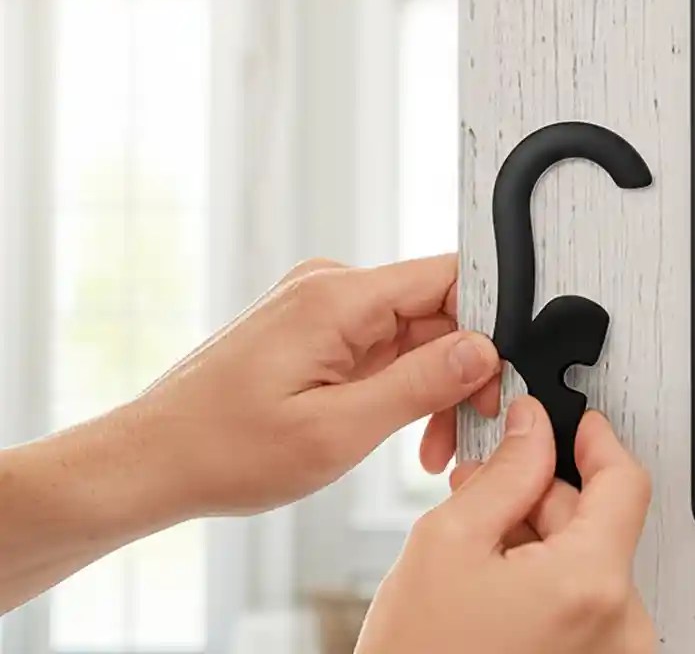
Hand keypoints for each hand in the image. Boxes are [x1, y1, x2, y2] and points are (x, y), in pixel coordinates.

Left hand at [131, 255, 501, 516]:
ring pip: (414, 334)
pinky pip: (382, 348)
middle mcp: (329, 288)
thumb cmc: (223, 449)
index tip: (500, 376)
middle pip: (436, 309)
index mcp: (335, 298)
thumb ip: (418, 384)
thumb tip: (483, 350)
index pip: (448, 276)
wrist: (151, 461)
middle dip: (461, 370)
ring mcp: (320, 308)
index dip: (489, 324)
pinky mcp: (314, 331)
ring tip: (431, 447)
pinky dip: (401, 388)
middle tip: (466, 430)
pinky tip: (405, 432)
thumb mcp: (338, 430)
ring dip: (432, 387)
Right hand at [356, 397, 654, 653]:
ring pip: (587, 562)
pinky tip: (495, 584)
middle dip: (542, 496)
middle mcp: (619, 625)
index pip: (626, 482)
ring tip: (476, 549)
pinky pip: (583, 603)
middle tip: (485, 487)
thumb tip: (531, 428)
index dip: (599, 441)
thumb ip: (504, 473)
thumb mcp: (447, 544)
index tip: (581, 425)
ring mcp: (613, 653)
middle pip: (599, 523)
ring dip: (540, 540)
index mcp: (590, 584)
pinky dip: (546, 581)